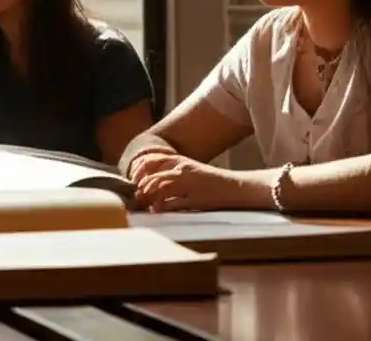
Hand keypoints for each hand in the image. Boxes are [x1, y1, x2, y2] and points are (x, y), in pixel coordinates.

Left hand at [132, 152, 268, 210]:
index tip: (133, 182)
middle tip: (134, 197)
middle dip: (140, 187)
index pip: (152, 161)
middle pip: (152, 175)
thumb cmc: (212, 183)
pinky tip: (157, 210)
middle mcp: (183, 169)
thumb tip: (153, 188)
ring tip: (142, 204)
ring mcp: (189, 183)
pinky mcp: (194, 198)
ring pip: (159, 187)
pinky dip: (162, 207)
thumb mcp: (190, 173)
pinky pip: (172, 202)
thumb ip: (172, 177)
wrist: (236, 188)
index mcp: (181, 161)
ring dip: (148, 197)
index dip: (139, 171)